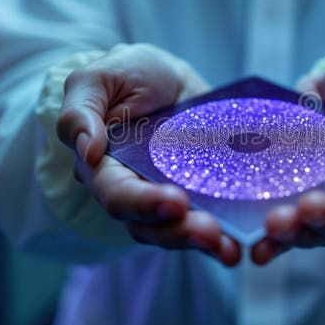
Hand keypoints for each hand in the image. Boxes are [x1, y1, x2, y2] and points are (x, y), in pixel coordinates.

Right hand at [56, 44, 241, 265]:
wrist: (166, 78)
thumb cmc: (125, 76)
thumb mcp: (96, 79)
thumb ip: (79, 113)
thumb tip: (86, 149)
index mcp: (104, 170)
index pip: (119, 196)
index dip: (144, 203)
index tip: (175, 201)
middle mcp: (135, 193)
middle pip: (152, 226)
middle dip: (180, 232)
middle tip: (211, 232)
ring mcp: (169, 198)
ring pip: (180, 232)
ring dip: (205, 243)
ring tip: (230, 248)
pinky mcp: (201, 195)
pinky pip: (212, 220)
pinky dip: (228, 234)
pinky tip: (245, 240)